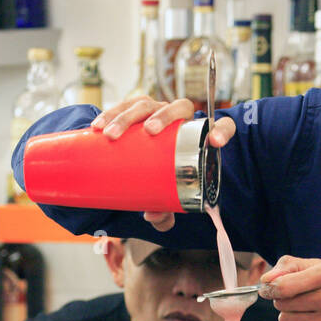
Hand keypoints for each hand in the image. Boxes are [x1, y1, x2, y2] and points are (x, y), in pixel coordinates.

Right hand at [89, 96, 238, 232]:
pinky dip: (110, 114)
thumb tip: (153, 216)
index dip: (223, 130)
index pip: (222, 125)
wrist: (144, 162)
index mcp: (199, 135)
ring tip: (112, 134)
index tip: (216, 142)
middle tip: (149, 131)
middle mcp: (180, 118)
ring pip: (146, 104)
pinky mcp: (136, 110)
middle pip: (179, 107)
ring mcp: (157, 110)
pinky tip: (98, 126)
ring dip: (127, 115)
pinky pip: (124, 106)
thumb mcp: (167, 197)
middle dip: (164, 115)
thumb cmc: (164, 179)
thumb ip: (165, 210)